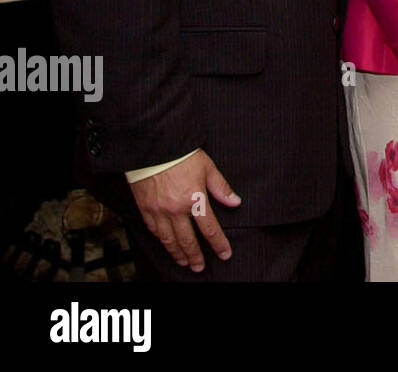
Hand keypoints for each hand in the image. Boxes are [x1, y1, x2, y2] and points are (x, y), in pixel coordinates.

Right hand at [128, 149, 239, 271]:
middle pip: (188, 240)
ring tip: (184, 261)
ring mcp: (159, 211)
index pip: (210, 228)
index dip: (218, 243)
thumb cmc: (181, 154)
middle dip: (195, 256)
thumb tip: (235, 202)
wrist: (153, 147)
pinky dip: (161, 241)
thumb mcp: (208, 167)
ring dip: (177, 253)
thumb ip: (221, 187)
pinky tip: (166, 245)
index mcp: (194, 199)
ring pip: (169, 240)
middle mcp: (176, 209)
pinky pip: (153, 230)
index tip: (224, 254)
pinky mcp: (145, 209)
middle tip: (200, 267)